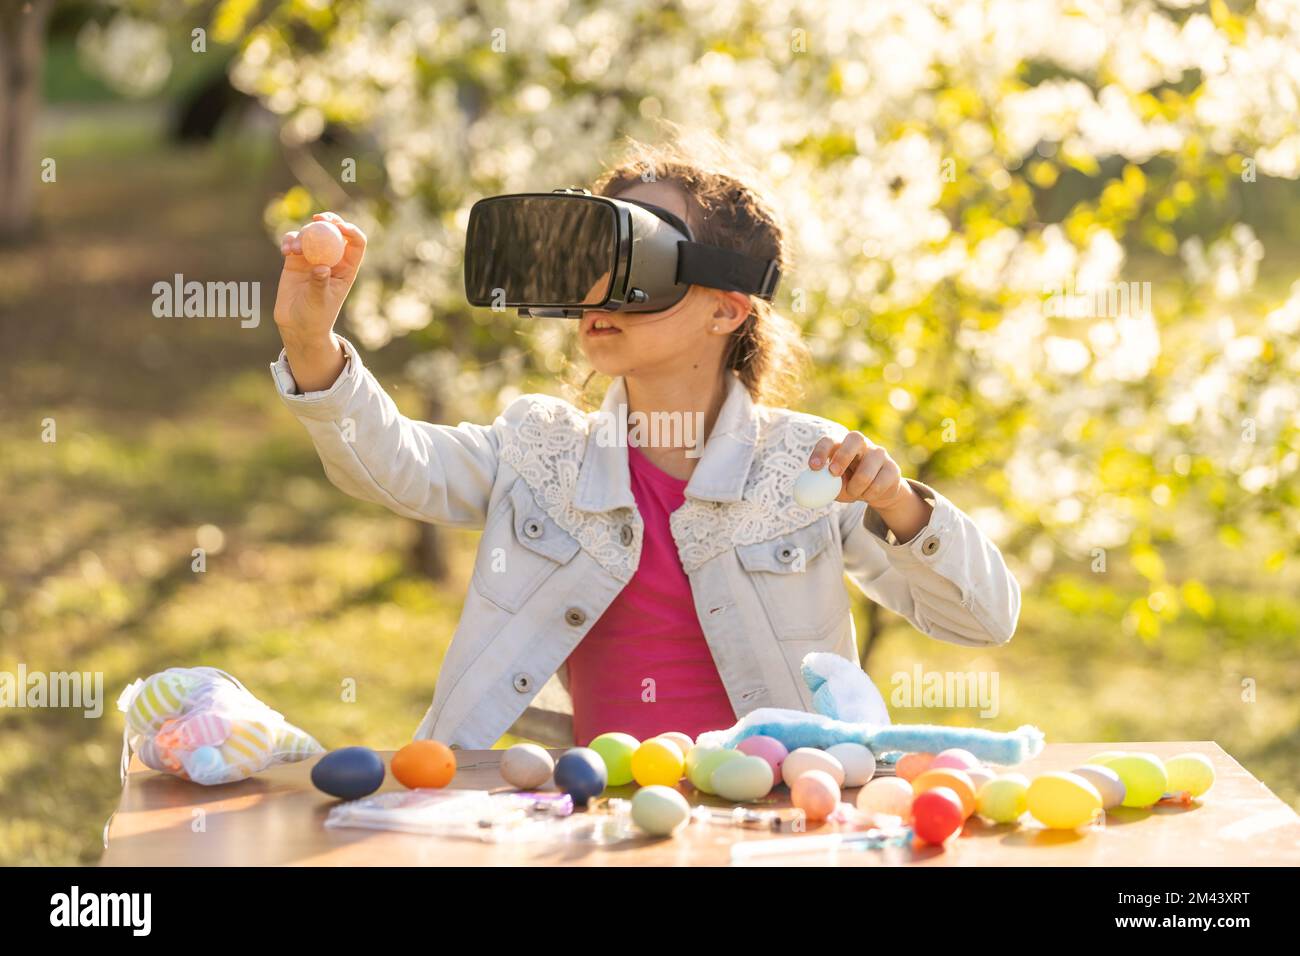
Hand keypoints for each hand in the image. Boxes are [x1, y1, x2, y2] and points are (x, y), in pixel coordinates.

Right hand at [273, 212, 366, 390]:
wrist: (297, 325)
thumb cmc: (315, 317)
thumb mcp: (319, 302)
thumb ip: (320, 284)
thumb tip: (321, 268)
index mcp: (346, 269)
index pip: (356, 243)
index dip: (351, 230)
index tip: (339, 226)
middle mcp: (332, 260)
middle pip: (334, 231)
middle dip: (329, 220)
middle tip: (318, 218)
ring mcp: (313, 258)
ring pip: (311, 234)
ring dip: (302, 235)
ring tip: (293, 250)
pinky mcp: (295, 260)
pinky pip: (293, 241)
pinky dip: (289, 241)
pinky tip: (286, 251)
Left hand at [810, 432, 931, 540]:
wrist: (877, 492)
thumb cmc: (849, 485)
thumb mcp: (834, 487)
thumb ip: (824, 485)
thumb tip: (812, 489)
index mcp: (842, 445)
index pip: (830, 440)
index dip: (821, 451)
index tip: (813, 467)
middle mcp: (861, 444)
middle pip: (854, 438)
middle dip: (843, 455)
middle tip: (833, 473)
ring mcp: (879, 454)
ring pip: (867, 468)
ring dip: (856, 487)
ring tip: (853, 493)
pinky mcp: (892, 468)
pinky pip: (879, 483)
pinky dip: (869, 494)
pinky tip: (869, 495)